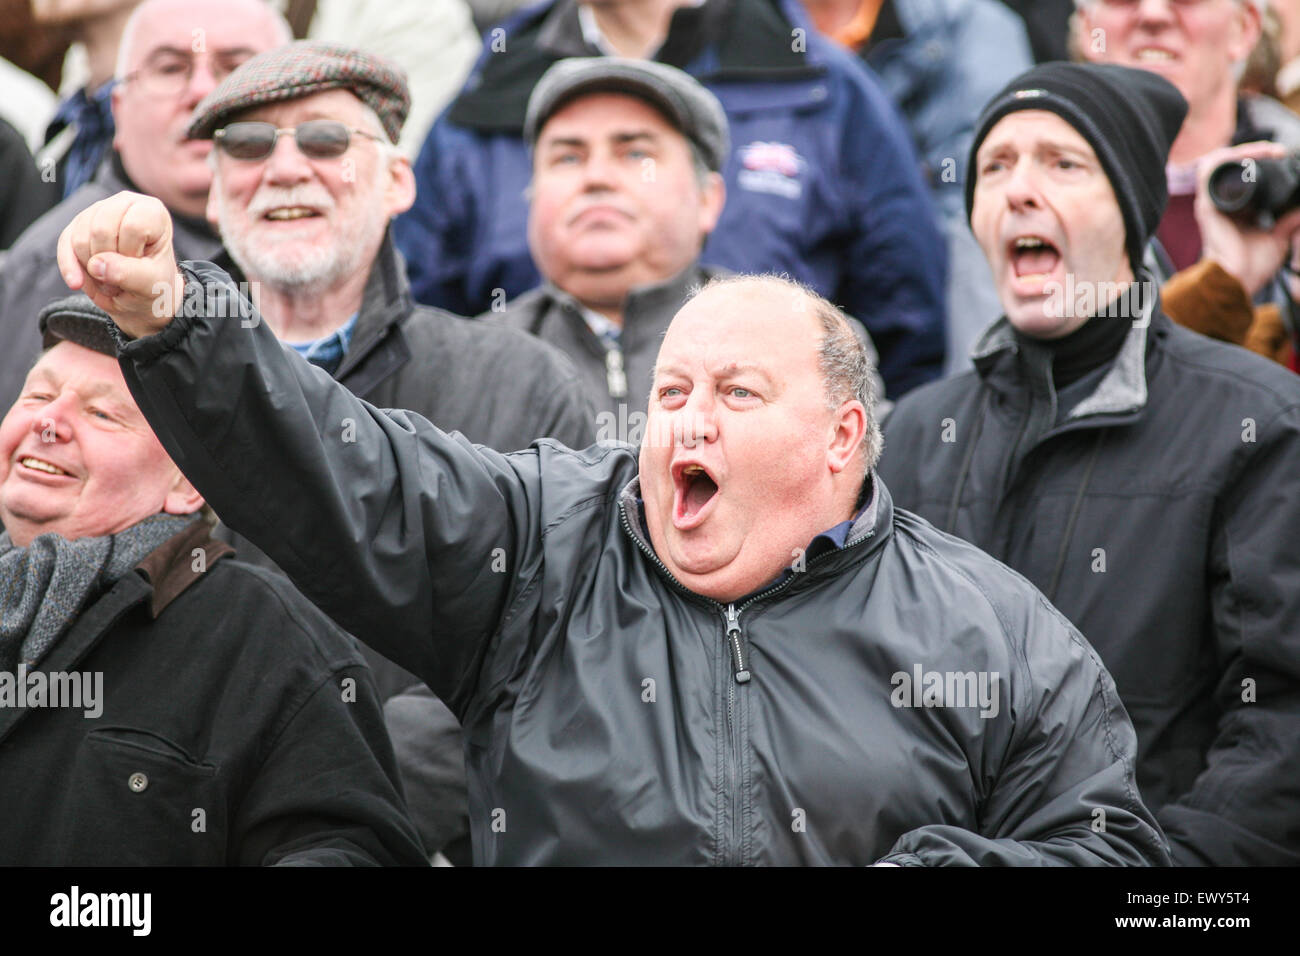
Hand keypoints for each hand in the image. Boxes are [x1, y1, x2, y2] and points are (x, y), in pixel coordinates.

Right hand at [56, 191, 184, 339]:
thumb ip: (129, 274)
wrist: (140, 295)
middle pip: (101, 230)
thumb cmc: (155, 284)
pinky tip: (77, 282)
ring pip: (80, 238)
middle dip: (108, 263)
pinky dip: (70, 267)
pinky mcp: (77, 225)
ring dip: (91, 269)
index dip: (132, 254)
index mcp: (152, 211)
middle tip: (123, 279)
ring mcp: (97, 211)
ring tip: (111, 280)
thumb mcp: (153, 284)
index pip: (133, 227)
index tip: (141, 269)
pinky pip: (65, 244)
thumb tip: (95, 265)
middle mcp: (124, 203)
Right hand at [1194, 141, 1299, 297]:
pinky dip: (1227, 158)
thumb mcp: (1280, 236)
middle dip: (1255, 151)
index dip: (1261, 161)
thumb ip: (1289, 219)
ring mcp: (1213, 203)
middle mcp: (1223, 204)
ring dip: (1242, 151)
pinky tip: (1248, 155)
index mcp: (1238, 211)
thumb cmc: (1253, 265)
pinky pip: (1209, 171)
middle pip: (1232, 165)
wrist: (1237, 280)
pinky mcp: (1207, 204)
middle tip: (1277, 152)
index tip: (1283, 157)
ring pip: (1220, 163)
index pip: (1244, 176)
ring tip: (1264, 150)